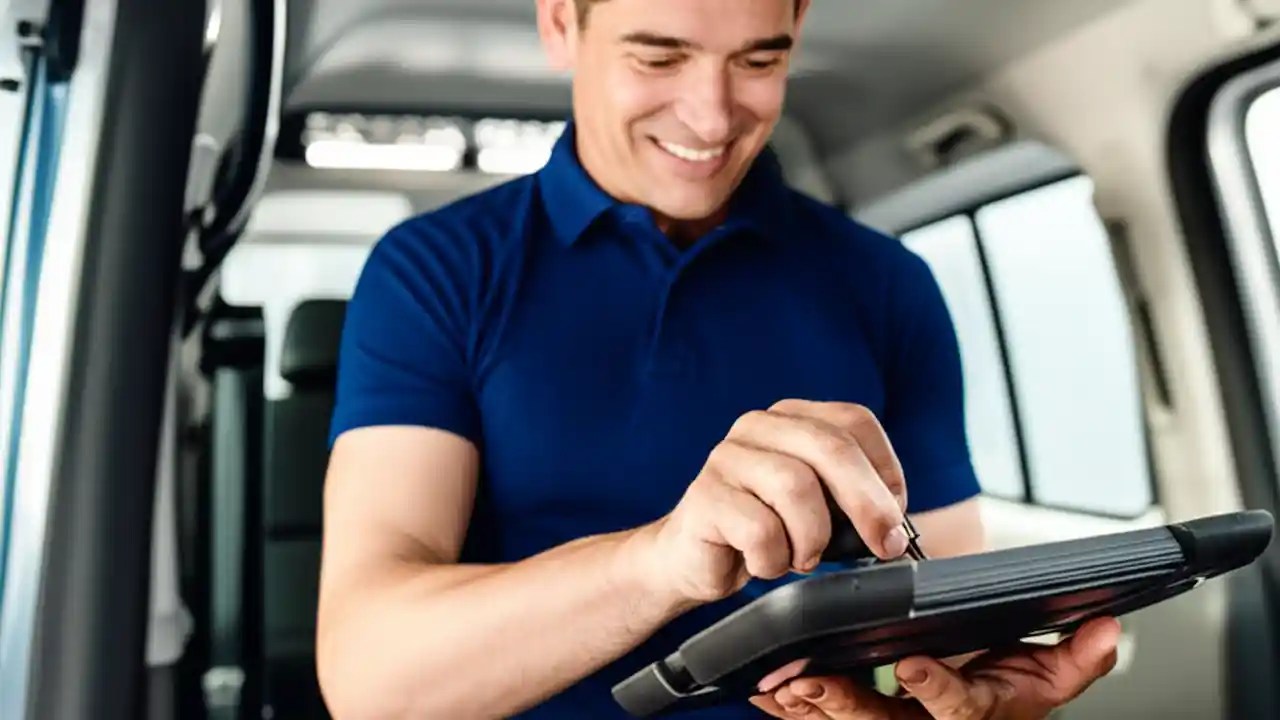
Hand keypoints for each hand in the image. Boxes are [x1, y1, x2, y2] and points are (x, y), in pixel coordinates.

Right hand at [632, 399, 908, 605]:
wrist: (694, 559)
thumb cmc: (765, 531)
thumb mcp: (818, 506)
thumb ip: (853, 500)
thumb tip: (894, 528)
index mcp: (792, 418)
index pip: (854, 421)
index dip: (885, 470)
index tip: (894, 516)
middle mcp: (758, 426)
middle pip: (831, 448)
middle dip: (868, 504)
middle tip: (884, 546)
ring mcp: (726, 458)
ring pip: (797, 488)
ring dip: (812, 538)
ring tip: (800, 556)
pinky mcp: (704, 497)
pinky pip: (760, 530)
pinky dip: (774, 559)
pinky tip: (763, 562)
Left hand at [750, 617, 1121, 718]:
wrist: (983, 698)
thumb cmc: (1009, 685)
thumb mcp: (1050, 674)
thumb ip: (1078, 656)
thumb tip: (1108, 630)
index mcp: (976, 715)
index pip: (957, 710)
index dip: (936, 689)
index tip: (912, 664)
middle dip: (844, 705)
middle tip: (810, 679)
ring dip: (807, 704)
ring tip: (774, 682)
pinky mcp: (860, 718)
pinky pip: (821, 715)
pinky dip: (792, 703)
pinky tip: (761, 686)